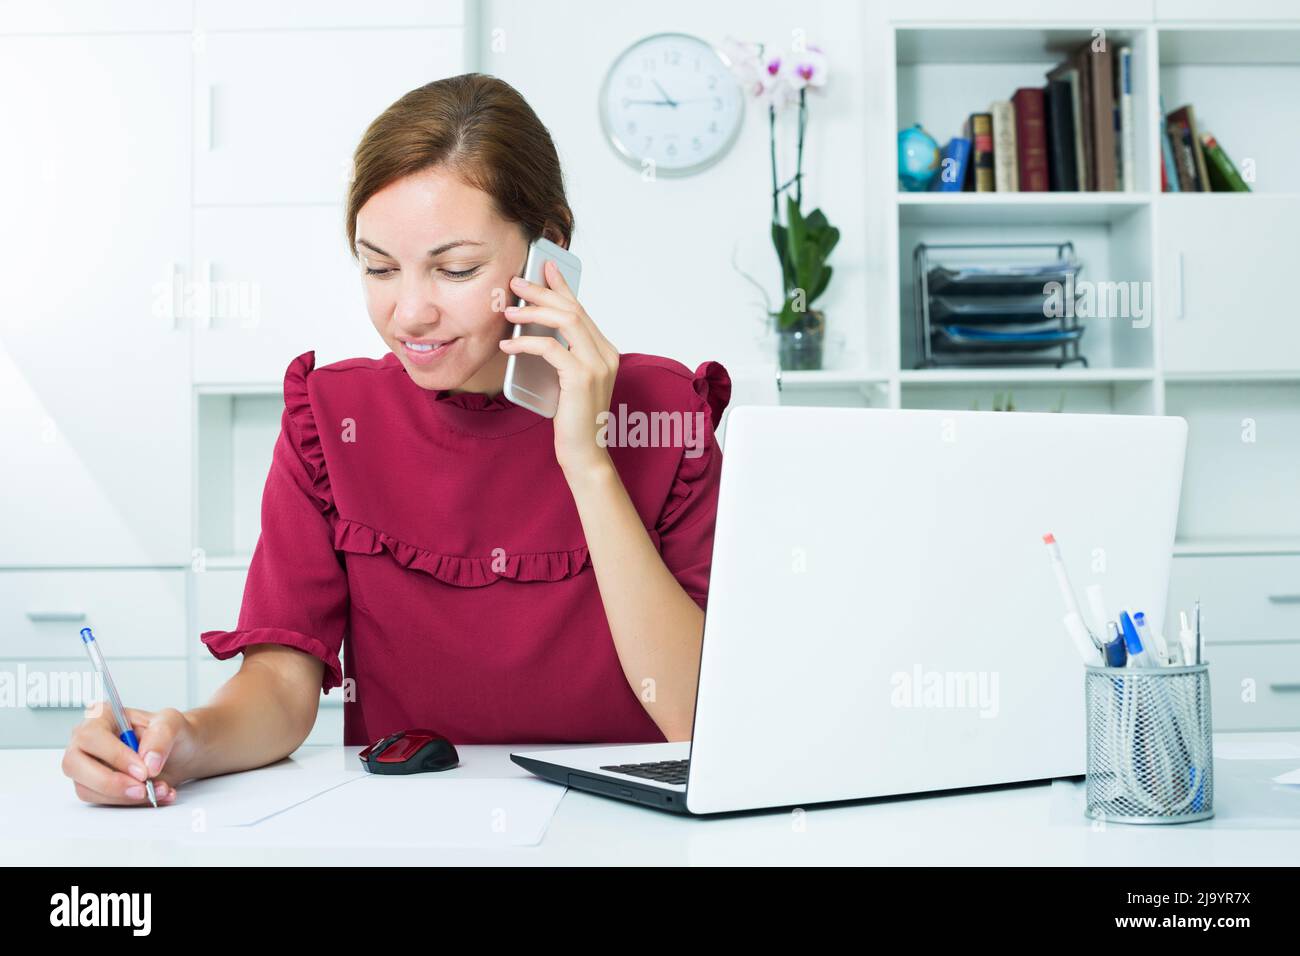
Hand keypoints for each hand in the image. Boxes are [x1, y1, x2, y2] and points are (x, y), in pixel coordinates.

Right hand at [62, 705, 196, 805]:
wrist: (181, 753)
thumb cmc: (170, 733)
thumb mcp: (173, 723)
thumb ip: (161, 736)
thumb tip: (147, 761)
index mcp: (101, 717)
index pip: (91, 737)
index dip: (115, 756)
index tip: (142, 771)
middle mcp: (87, 742)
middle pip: (74, 765)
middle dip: (111, 782)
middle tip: (142, 788)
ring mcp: (87, 766)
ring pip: (87, 789)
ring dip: (125, 796)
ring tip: (159, 789)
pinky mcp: (94, 787)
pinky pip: (101, 801)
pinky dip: (129, 802)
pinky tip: (155, 794)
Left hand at [499, 258, 620, 476]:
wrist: (585, 454)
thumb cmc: (573, 420)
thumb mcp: (568, 381)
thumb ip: (562, 355)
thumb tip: (535, 330)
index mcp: (605, 351)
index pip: (581, 310)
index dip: (562, 286)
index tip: (545, 267)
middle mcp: (605, 354)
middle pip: (572, 309)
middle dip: (542, 292)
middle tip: (516, 283)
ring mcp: (597, 365)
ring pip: (565, 321)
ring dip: (533, 312)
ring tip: (509, 311)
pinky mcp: (582, 378)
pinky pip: (550, 348)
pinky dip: (526, 343)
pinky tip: (509, 345)